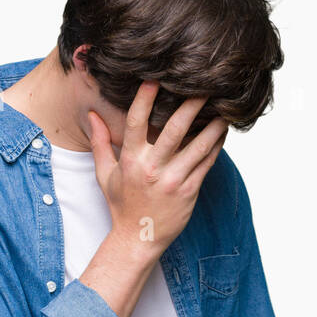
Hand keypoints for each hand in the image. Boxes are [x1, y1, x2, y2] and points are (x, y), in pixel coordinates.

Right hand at [88, 80, 227, 261]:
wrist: (138, 238)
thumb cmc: (122, 205)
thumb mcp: (105, 174)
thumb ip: (100, 143)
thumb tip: (93, 115)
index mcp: (131, 160)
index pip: (136, 121)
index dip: (145, 98)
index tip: (155, 78)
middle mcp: (153, 168)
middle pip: (175, 129)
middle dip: (190, 105)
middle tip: (203, 87)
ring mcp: (173, 180)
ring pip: (198, 146)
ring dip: (213, 125)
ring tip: (223, 107)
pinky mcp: (189, 191)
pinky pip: (206, 164)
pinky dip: (215, 146)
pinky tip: (222, 132)